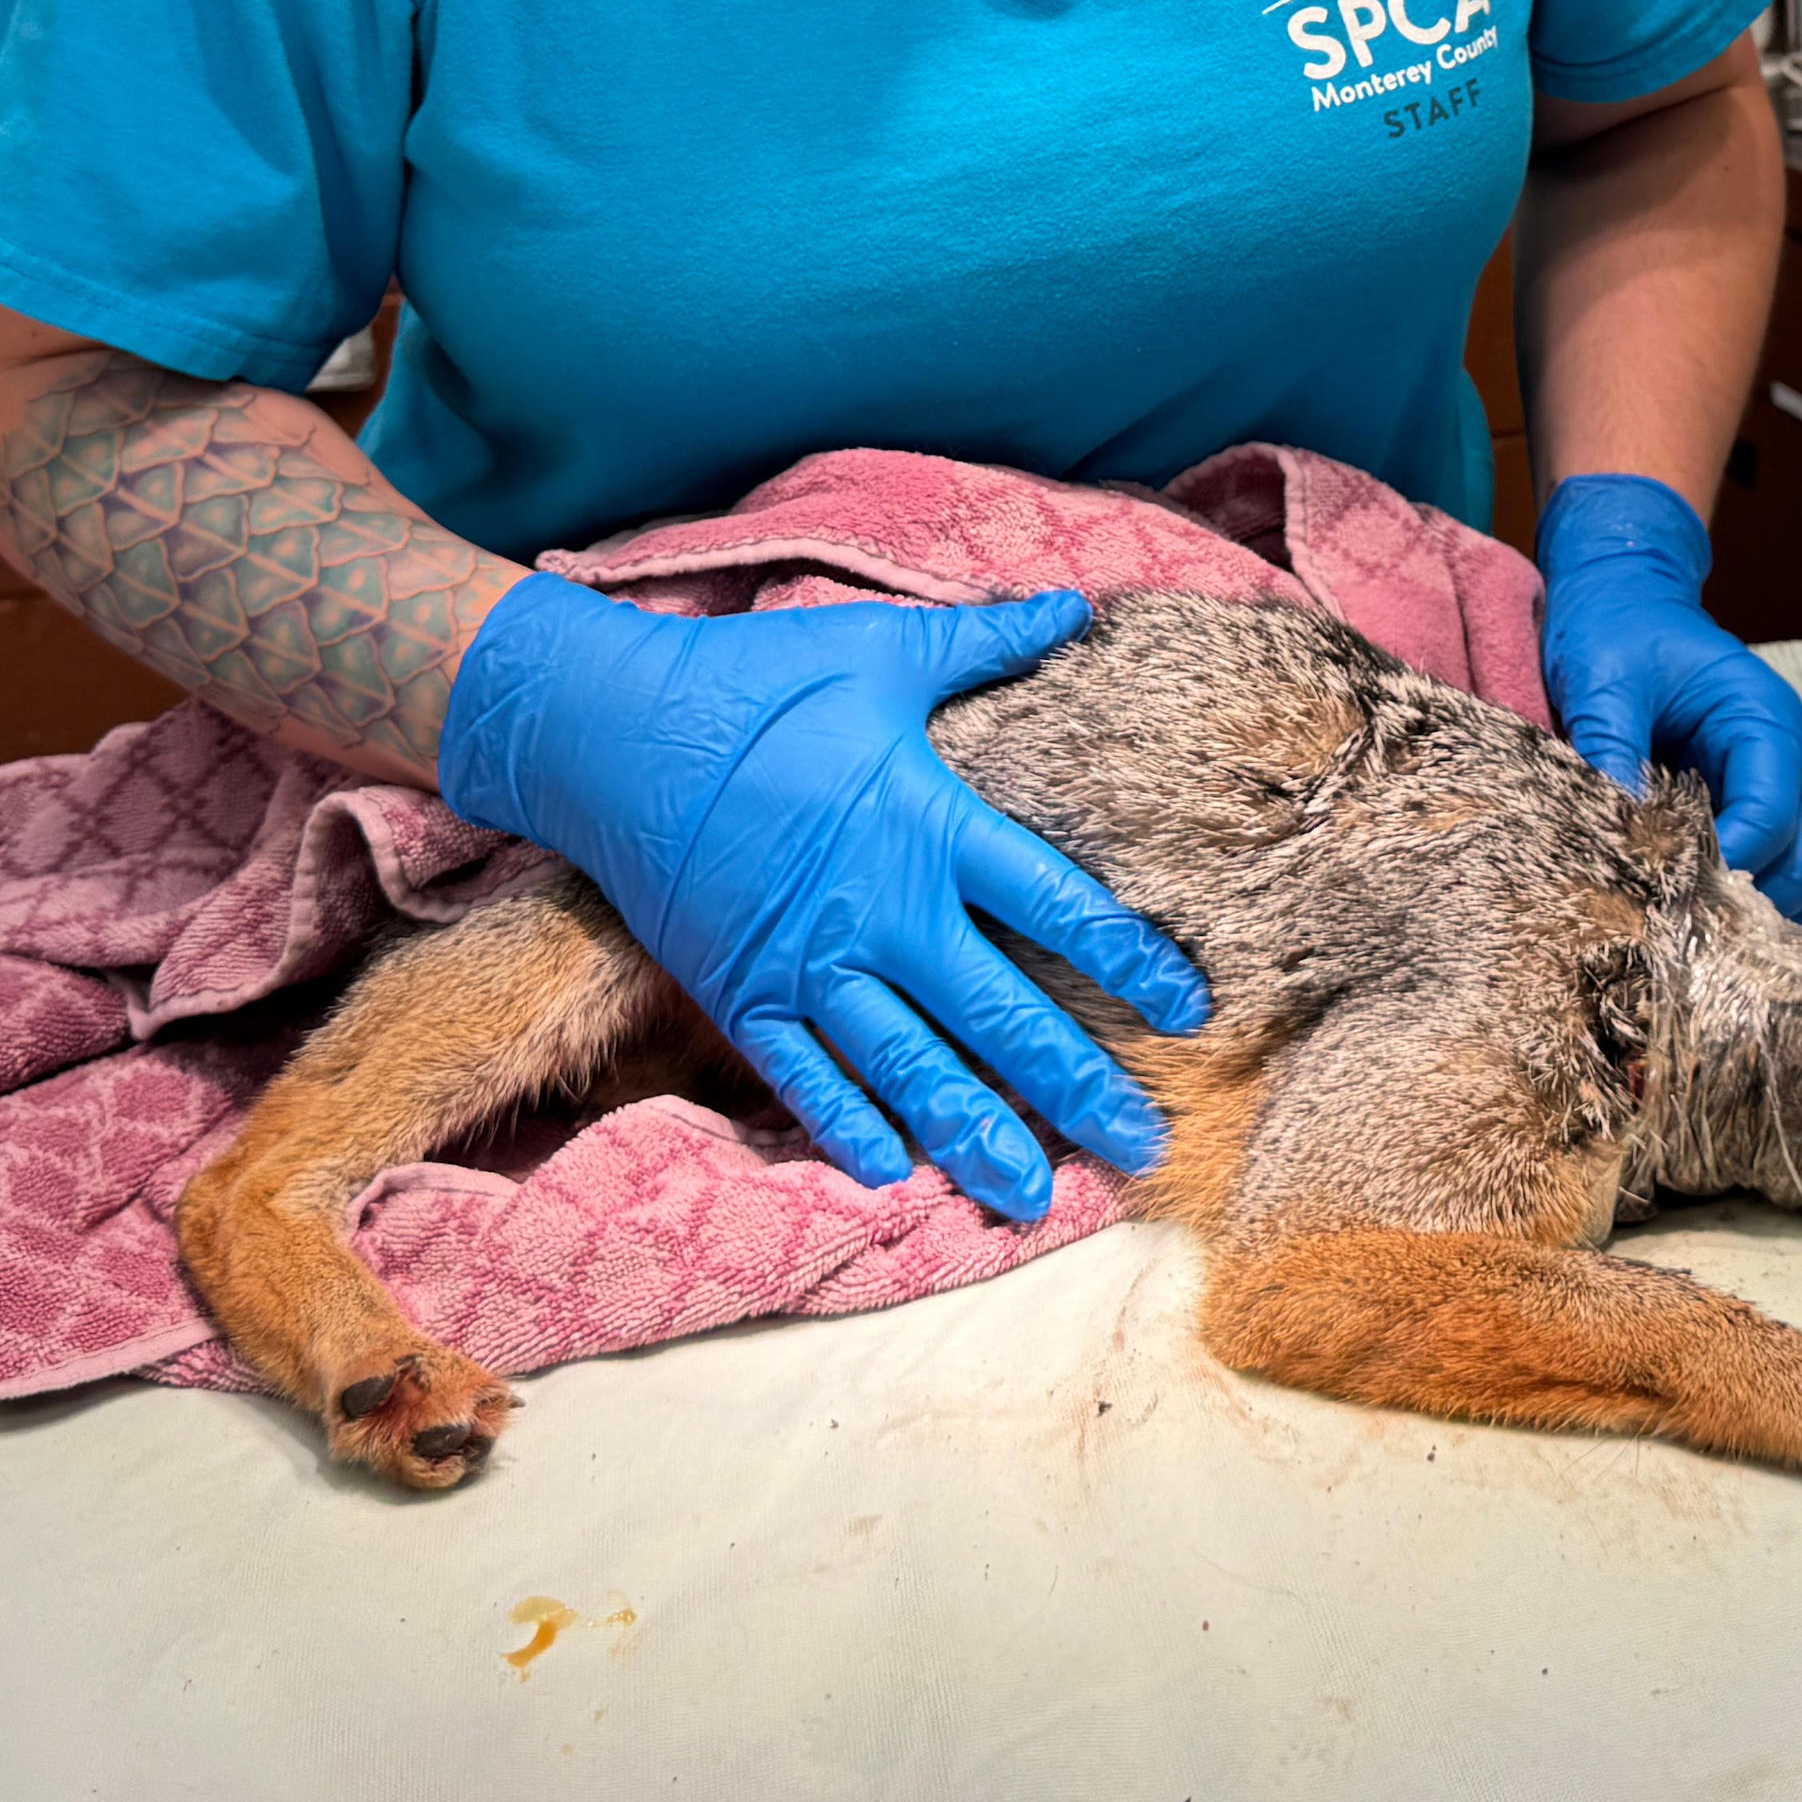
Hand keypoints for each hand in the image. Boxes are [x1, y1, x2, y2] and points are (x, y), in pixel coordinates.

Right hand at [433, 575, 1209, 1219]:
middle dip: (1077, 1086)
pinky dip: (850, 1128)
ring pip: (912, 1070)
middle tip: (1143, 1146)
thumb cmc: (752, 682)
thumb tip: (1079, 605)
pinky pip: (807, 1079)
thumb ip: (988, 640)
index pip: (1059, 905)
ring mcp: (809, 963)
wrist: (608, 730)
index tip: (1192, 1011)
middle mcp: (881, 910)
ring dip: (977, 1135)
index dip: (1131, 961)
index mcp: (928, 825)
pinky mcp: (740, 993)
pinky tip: (893, 1176)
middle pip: (1002, 1016)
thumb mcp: (880, 650)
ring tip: (1034, 1196)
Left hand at [1535, 472, 1801, 925]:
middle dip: (1758, 900)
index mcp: (1764, 718)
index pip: (1774, 808)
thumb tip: (1616, 827)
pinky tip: (1703, 919)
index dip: (1733, 861)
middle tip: (1691, 930)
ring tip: (1698, 934)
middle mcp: (1791, 757)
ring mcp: (1784, 786)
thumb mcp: (1603, 680)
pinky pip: (1782, 869)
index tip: (1677, 895)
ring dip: (1765, 910)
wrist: (1623, 600)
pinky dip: (1757, 902)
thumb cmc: (1617, 631)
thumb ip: (1611, 746)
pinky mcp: (1760, 807)